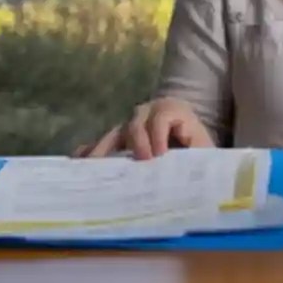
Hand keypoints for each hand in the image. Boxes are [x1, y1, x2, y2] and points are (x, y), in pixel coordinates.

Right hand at [73, 97, 215, 158]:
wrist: (188, 137)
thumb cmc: (197, 144)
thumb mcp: (203, 148)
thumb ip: (198, 154)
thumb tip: (193, 171)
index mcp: (171, 111)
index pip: (161, 119)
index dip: (158, 135)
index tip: (158, 157)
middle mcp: (147, 114)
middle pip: (136, 124)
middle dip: (136, 143)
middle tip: (139, 163)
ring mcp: (129, 125)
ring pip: (114, 134)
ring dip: (104, 150)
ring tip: (92, 167)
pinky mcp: (118, 138)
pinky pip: (101, 143)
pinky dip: (90, 151)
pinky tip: (78, 162)